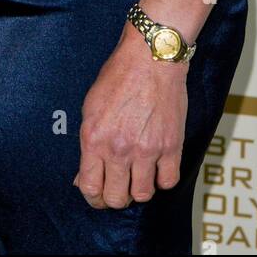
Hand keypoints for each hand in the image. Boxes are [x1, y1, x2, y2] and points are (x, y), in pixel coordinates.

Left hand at [73, 25, 188, 209]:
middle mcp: (119, 149)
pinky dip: (163, 179)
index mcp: (95, 139)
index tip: (98, 194)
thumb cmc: (119, 76)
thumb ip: (88, 145)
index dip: (93, 197)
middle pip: (117, 198)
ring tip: (139, 175)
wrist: (150, 57)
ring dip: (139, 189)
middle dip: (116, 197)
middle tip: (119, 186)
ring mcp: (147, 149)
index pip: (90, 188)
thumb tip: (85, 176)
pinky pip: (168, 181)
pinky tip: (158, 167)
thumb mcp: (91, 108)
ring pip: (143, 195)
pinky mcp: (171, 145)